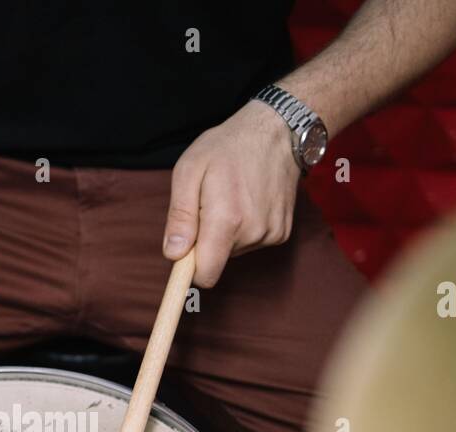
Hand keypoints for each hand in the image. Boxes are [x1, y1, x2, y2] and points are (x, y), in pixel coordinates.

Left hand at [163, 100, 300, 287]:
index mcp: (227, 220)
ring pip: (233, 252)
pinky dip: (245, 228)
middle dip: (206, 240)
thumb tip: (173, 255)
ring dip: (226, 232)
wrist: (276, 132)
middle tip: (210, 203)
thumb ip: (180, 217)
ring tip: (232, 197)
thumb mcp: (189, 171)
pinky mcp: (282, 233)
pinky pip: (252, 243)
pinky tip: (249, 200)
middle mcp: (253, 232)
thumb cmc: (226, 147)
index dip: (190, 269)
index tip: (184, 253)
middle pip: (216, 261)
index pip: (205, 275)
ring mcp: (271, 234)